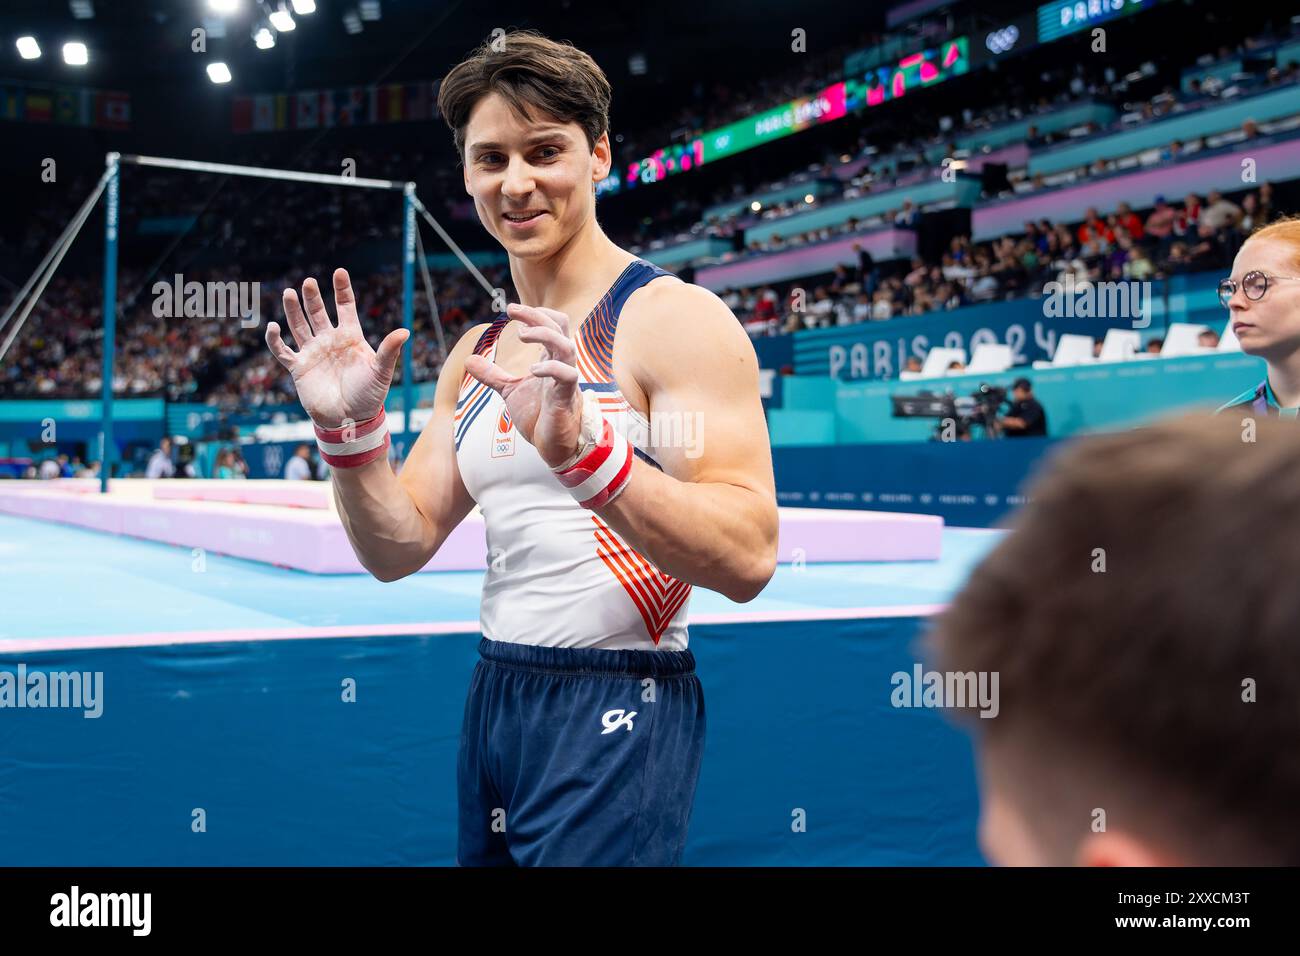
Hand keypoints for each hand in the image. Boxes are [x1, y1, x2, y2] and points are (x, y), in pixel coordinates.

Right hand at [265, 268, 407, 428]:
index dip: (342, 290)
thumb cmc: (370, 396)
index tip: (339, 272)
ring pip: (299, 325)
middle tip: (308, 282)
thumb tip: (405, 331)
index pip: (345, 307)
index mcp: (351, 337)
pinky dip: (275, 340)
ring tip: (289, 293)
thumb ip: (389, 350)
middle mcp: (330, 341)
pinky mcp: (299, 367)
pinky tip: (273, 326)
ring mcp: (313, 352)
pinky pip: (283, 350)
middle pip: (318, 312)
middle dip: (313, 297)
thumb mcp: (381, 371)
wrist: (350, 420)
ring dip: (293, 310)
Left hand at [463, 302, 582, 468]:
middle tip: (512, 311)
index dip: (534, 312)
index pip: (552, 323)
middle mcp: (561, 364)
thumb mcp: (509, 391)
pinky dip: (550, 368)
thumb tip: (468, 360)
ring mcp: (566, 379)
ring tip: (522, 336)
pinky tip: (532, 371)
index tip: (510, 310)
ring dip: (544, 335)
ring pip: (566, 346)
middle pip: (559, 326)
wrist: (553, 445)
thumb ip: (492, 375)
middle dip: (536, 315)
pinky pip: (567, 375)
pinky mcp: (566, 397)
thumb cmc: (539, 416)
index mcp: (550, 358)